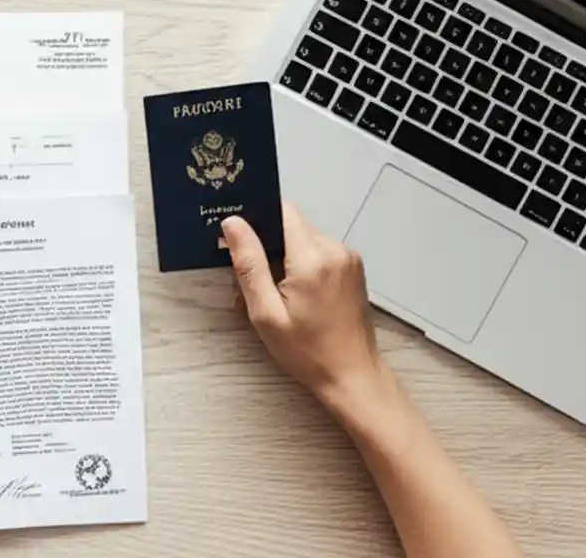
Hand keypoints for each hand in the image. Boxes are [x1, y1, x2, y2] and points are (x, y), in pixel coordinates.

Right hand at [221, 203, 385, 409]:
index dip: (258, 219)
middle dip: (269, 243)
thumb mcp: (266, 313)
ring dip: (286, 255)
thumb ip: (249, 264)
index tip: (241, 240)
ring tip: (277, 292)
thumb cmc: (307, 352)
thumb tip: (233, 224)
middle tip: (257, 278)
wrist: (352, 375)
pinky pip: (319, 251)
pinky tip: (297, 294)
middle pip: (292, 224)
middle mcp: (335, 249)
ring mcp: (348, 257)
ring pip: (304, 237)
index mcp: (312, 258)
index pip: (282, 210)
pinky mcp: (353, 267)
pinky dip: (303, 263)